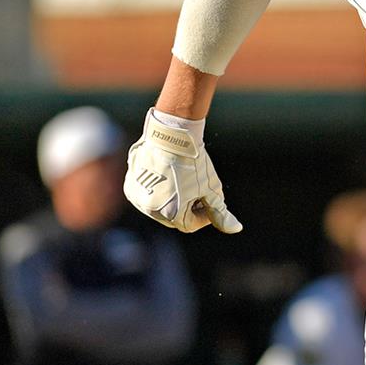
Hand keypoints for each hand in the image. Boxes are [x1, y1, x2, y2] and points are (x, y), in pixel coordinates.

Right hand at [123, 109, 241, 233]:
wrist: (172, 136)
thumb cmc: (194, 163)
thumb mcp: (211, 189)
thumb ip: (220, 212)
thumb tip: (235, 229)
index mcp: (170, 213)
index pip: (190, 224)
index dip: (204, 214)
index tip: (210, 200)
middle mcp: (150, 209)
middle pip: (174, 217)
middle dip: (188, 208)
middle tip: (197, 190)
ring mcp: (137, 198)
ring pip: (160, 207)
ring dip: (173, 200)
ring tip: (183, 181)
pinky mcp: (129, 186)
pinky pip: (147, 195)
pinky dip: (158, 190)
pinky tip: (168, 175)